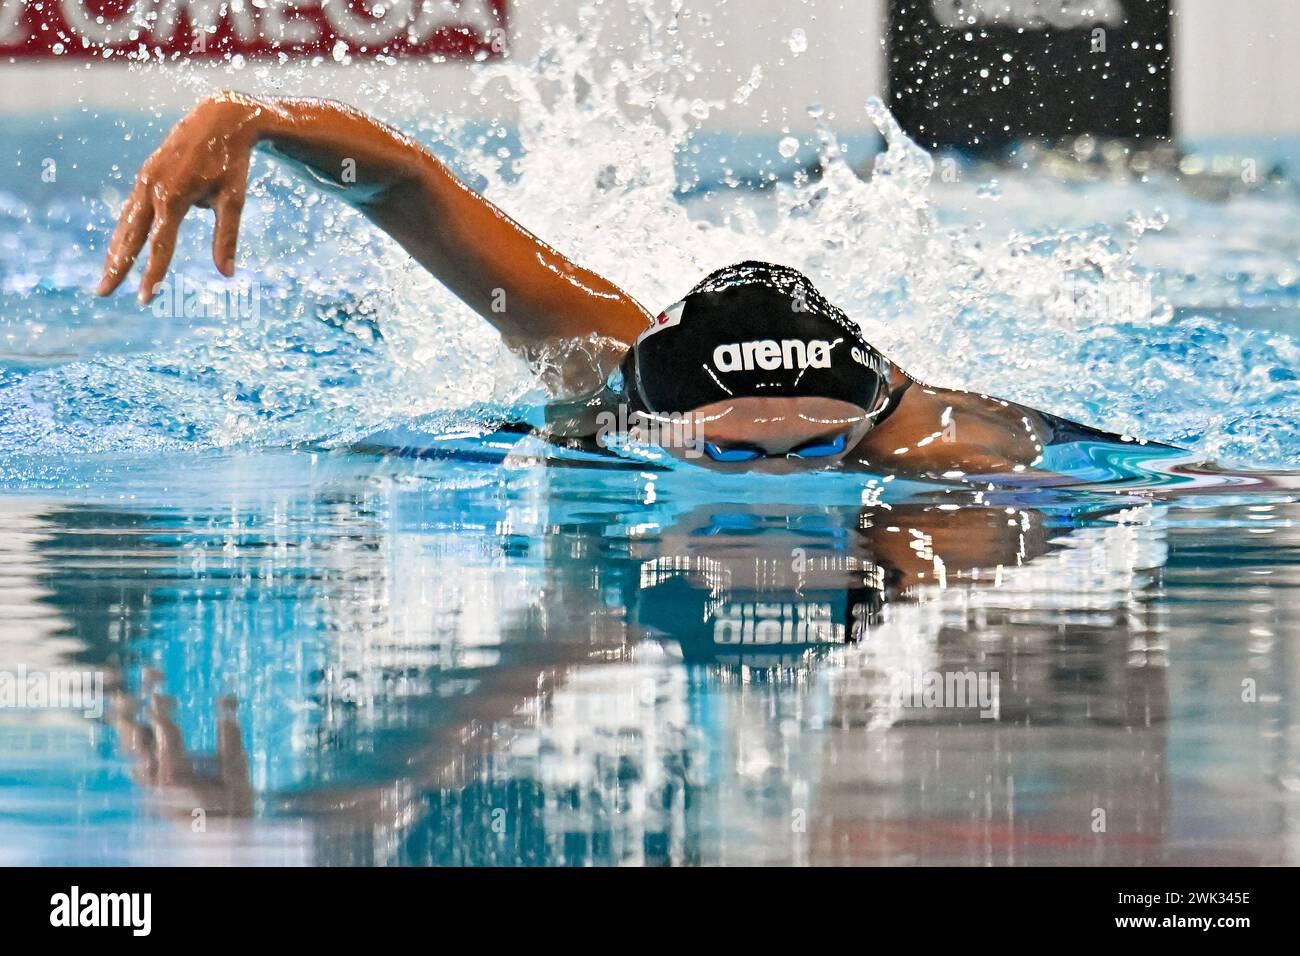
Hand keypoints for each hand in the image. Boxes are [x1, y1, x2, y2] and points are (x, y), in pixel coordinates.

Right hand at [97, 92, 265, 304]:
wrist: (220, 118)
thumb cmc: (231, 162)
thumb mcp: (233, 200)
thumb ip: (226, 238)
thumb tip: (227, 275)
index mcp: (174, 196)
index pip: (160, 245)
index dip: (152, 274)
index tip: (144, 299)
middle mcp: (152, 188)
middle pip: (130, 236)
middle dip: (116, 266)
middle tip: (102, 293)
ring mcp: (144, 180)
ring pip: (126, 222)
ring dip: (115, 250)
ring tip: (107, 277)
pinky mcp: (145, 175)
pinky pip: (131, 208)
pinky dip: (125, 230)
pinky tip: (121, 248)